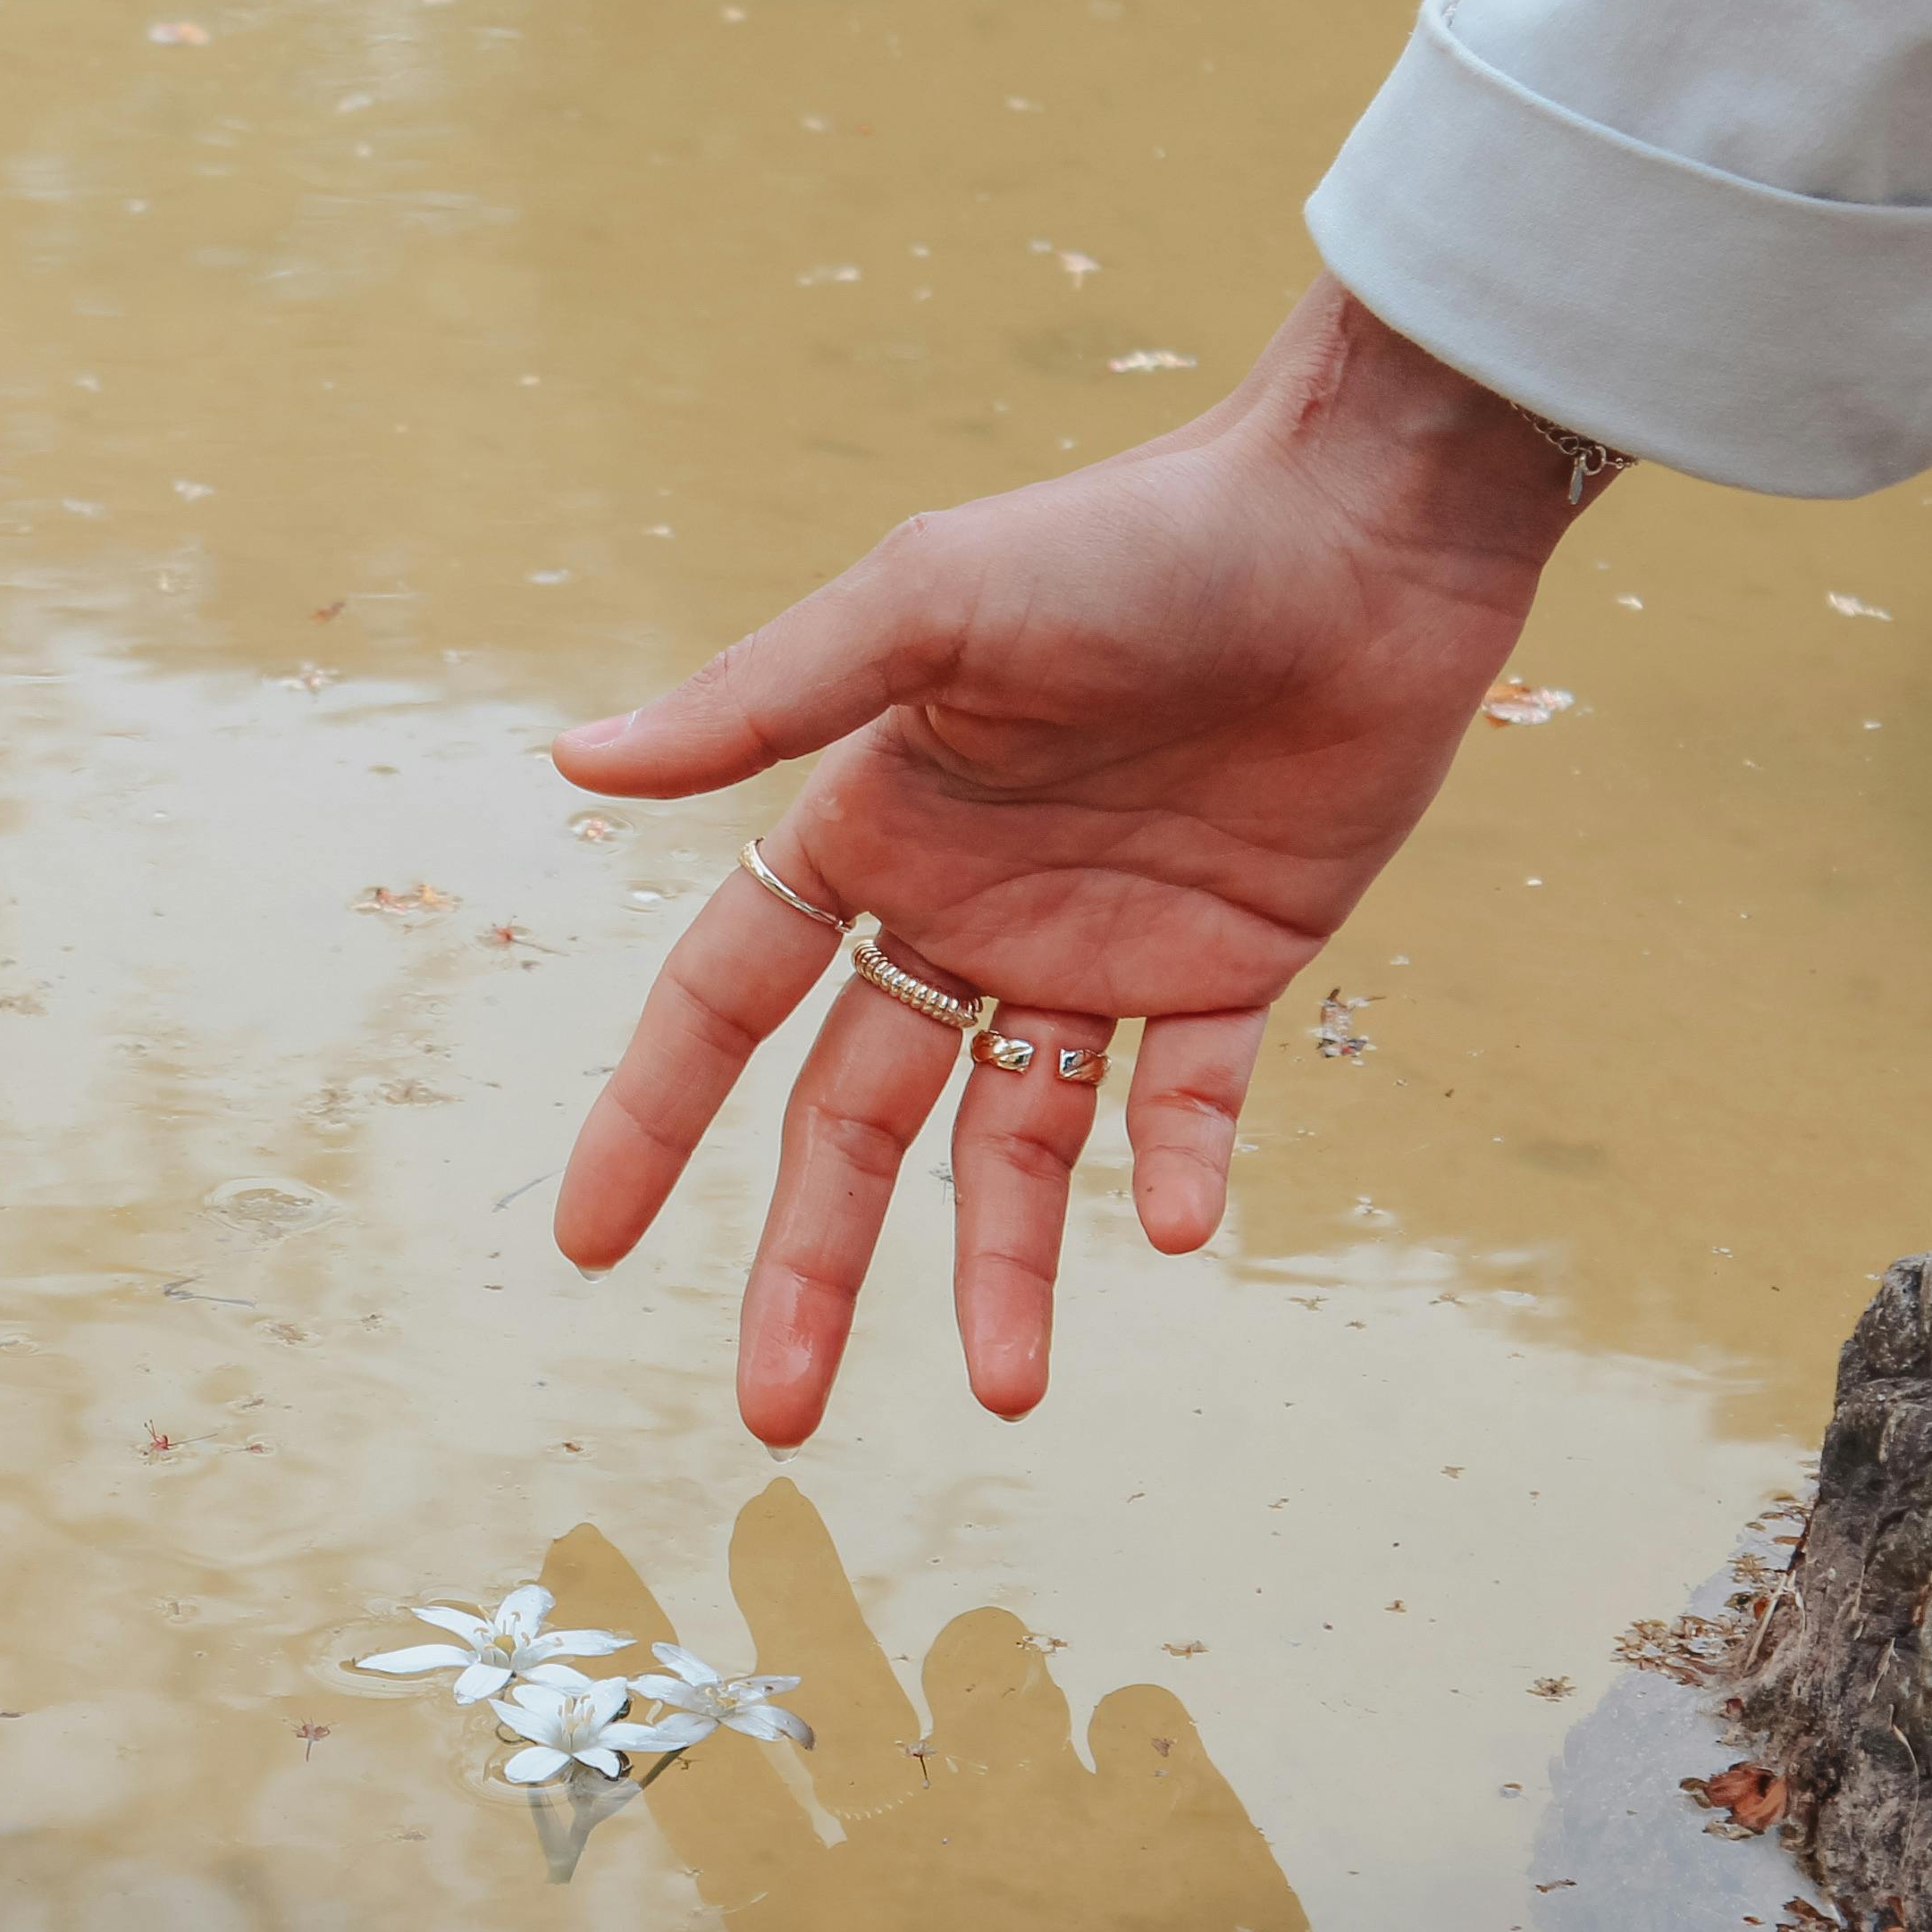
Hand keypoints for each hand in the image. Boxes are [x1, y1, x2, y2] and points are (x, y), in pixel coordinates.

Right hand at [549, 277, 1596, 1442]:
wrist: (1359, 522)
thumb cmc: (1133, 537)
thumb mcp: (928, 608)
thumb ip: (761, 700)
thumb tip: (572, 765)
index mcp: (873, 834)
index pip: (726, 1008)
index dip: (653, 1123)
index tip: (592, 1248)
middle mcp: (967, 911)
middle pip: (853, 1126)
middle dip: (811, 1265)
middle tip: (775, 1409)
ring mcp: (1098, 950)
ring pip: (1015, 1153)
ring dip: (1003, 1273)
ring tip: (1009, 1392)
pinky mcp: (1234, 967)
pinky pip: (1189, 1102)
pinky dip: (1179, 1171)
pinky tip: (1178, 1229)